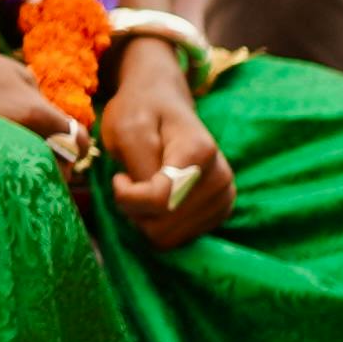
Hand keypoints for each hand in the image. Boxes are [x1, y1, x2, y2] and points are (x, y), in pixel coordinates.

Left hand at [98, 44, 234, 248]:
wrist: (162, 102)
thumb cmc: (139, 112)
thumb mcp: (126, 128)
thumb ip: (140, 164)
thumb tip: (156, 202)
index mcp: (200, 152)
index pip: (161, 200)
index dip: (127, 196)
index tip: (119, 177)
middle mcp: (221, 177)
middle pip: (164, 225)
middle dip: (135, 210)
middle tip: (130, 182)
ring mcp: (224, 197)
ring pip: (169, 237)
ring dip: (145, 219)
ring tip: (142, 188)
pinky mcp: (218, 212)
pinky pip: (178, 239)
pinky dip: (158, 225)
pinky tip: (156, 199)